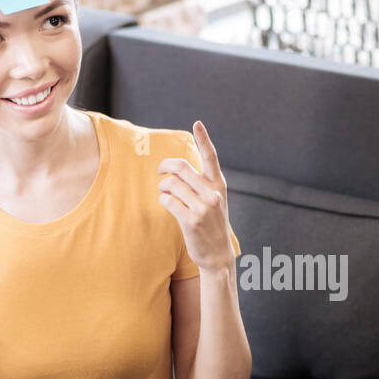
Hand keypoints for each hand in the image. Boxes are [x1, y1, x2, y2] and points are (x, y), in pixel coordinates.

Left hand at [157, 120, 234, 274]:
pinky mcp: (190, 220)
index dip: (204, 139)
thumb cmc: (213, 225)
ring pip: (171, 184)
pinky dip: (163, 200)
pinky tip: (167, 204)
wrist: (218, 255)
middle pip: (182, 167)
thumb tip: (179, 169)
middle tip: (160, 170)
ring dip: (162, 186)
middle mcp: (212, 193)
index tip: (197, 123)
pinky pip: (168, 201)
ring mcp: (202, 207)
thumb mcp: (215, 201)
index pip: (211, 157)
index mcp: (218, 185)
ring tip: (165, 193)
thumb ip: (203, 185)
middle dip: (165, 165)